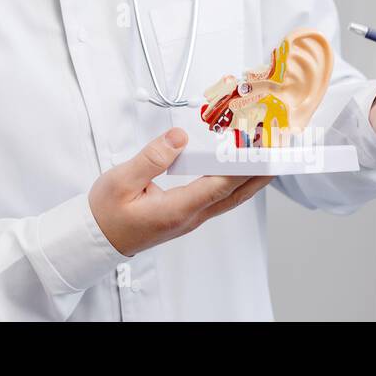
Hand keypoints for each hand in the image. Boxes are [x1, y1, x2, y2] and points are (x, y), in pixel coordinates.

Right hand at [88, 128, 273, 256]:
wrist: (96, 238)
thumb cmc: (106, 213)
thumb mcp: (121, 181)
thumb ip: (152, 158)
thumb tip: (178, 137)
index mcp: (176, 209)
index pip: (219, 186)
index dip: (243, 168)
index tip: (261, 151)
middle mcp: (189, 217)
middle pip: (234, 195)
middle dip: (258, 174)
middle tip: (279, 153)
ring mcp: (190, 219)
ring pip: (229, 199)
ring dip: (250, 179)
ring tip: (268, 159)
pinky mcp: (186, 216)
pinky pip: (218, 199)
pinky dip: (233, 184)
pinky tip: (238, 172)